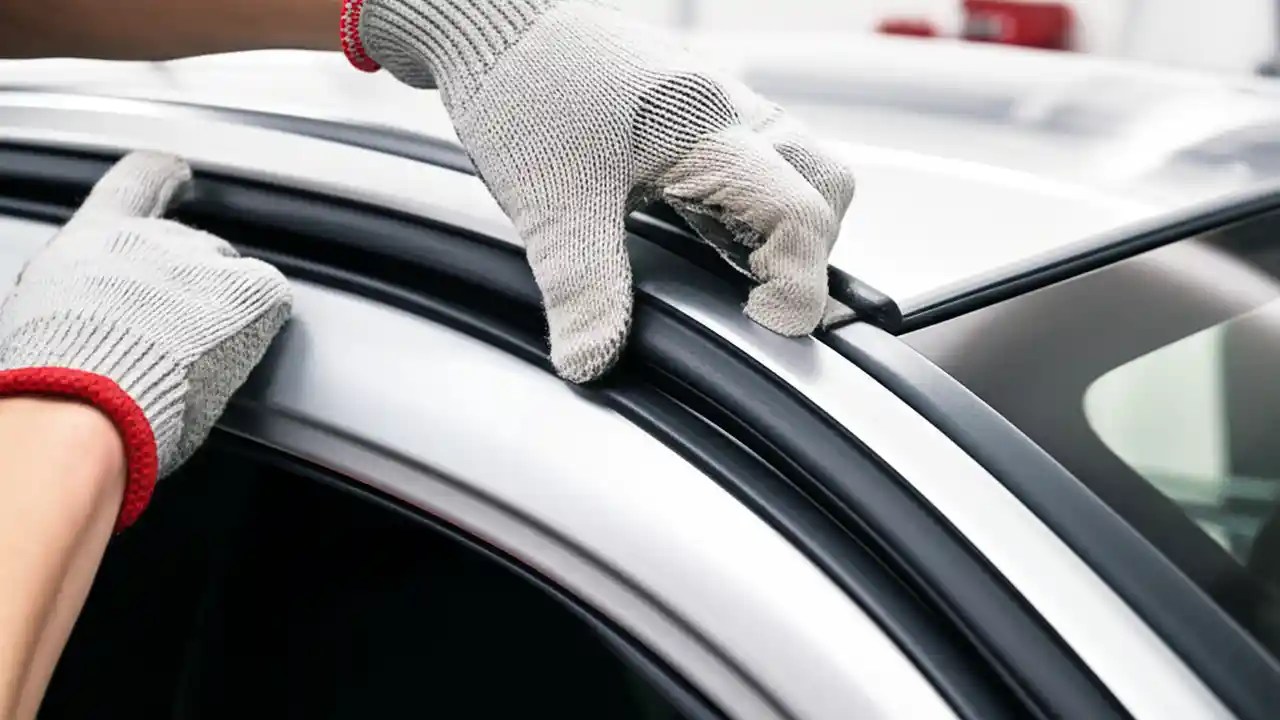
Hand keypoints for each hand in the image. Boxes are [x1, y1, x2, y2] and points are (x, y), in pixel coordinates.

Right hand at [0, 152, 291, 529]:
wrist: (87, 402)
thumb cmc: (54, 374)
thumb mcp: (38, 312)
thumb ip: (73, 292)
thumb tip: (77, 305)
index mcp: (96, 236)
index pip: (139, 181)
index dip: (163, 177)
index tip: (178, 175)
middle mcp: (154, 237)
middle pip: (193, 242)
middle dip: (193, 281)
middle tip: (179, 332)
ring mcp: (205, 262)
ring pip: (231, 275)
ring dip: (222, 309)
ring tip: (198, 358)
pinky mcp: (250, 293)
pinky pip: (271, 295)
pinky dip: (262, 321)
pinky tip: (238, 349)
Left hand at [360, 0, 854, 381]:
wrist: (492, 25)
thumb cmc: (521, 90)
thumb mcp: (548, 207)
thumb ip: (581, 291)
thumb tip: (592, 363)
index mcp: (708, 131)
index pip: (800, 215)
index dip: (797, 287)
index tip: (763, 329)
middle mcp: (731, 111)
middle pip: (825, 186)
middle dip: (806, 255)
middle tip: (754, 300)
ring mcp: (721, 106)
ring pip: (797, 169)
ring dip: (780, 230)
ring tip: (730, 276)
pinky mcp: (699, 110)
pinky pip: (757, 160)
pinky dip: (750, 209)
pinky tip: (705, 236)